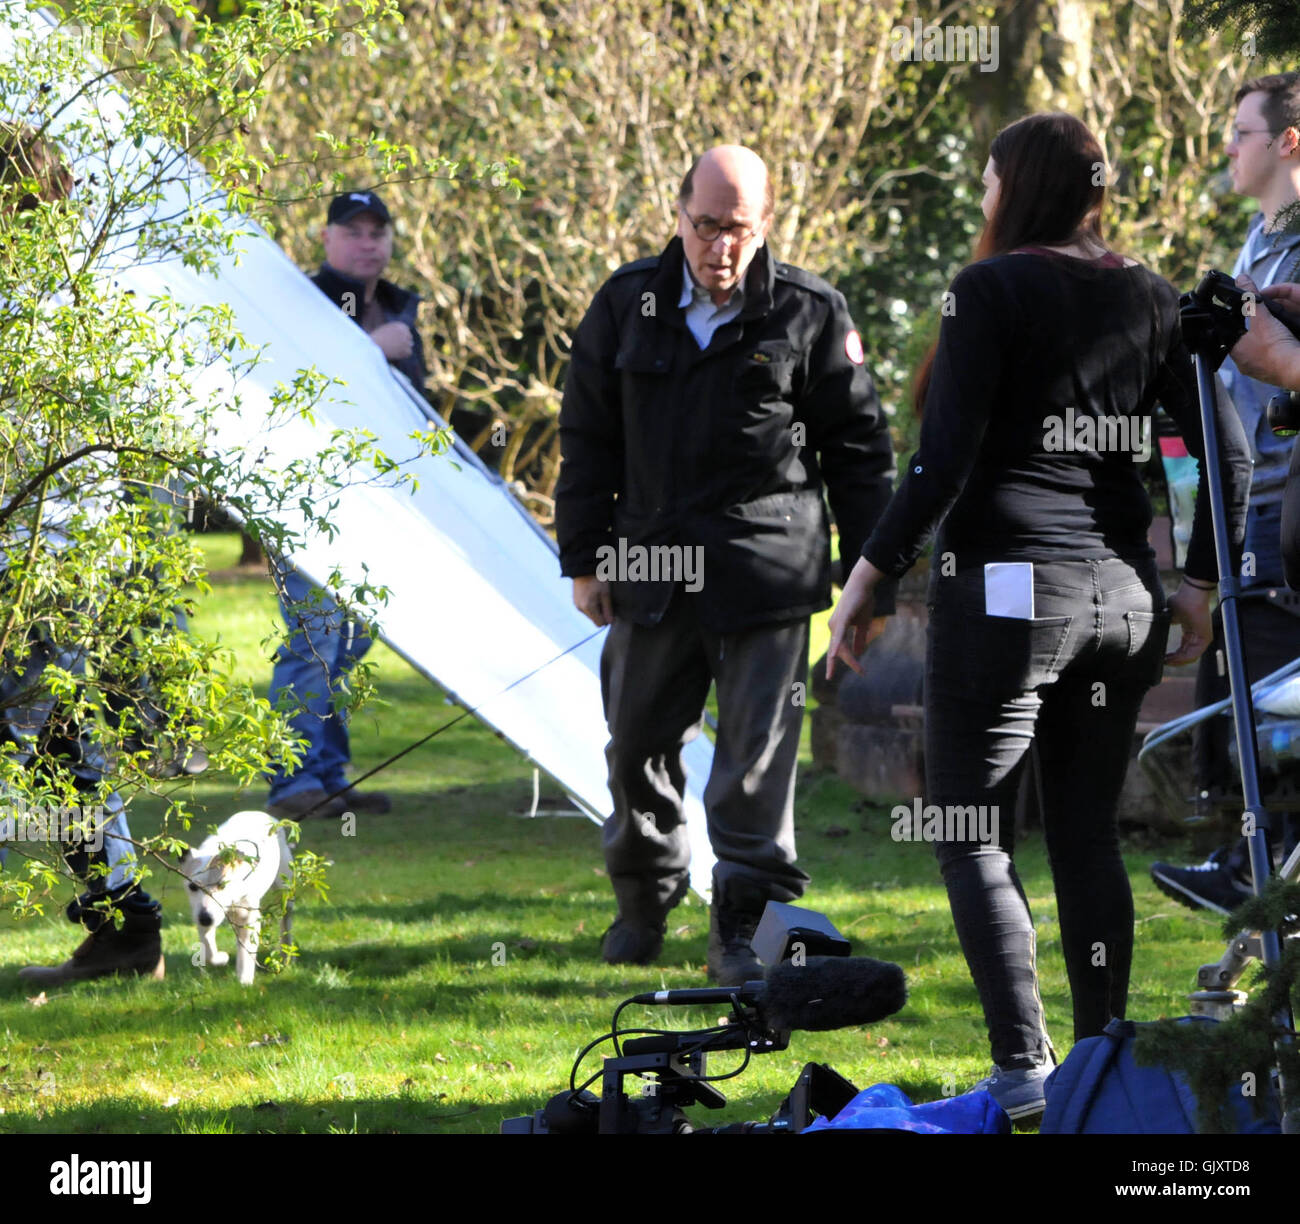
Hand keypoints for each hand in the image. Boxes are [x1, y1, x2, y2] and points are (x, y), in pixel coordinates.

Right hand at [370, 320, 414, 360]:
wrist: (373, 346)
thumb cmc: (376, 338)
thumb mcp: (386, 328)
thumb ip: (395, 329)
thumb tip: (401, 334)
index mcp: (400, 325)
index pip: (406, 329)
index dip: (402, 335)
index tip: (397, 339)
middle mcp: (405, 332)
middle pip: (409, 337)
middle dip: (404, 341)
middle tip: (396, 346)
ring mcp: (407, 341)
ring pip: (409, 345)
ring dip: (404, 348)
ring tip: (394, 350)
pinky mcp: (407, 350)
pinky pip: (409, 353)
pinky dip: (404, 355)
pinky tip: (396, 354)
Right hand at [573, 575, 612, 626]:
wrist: (583, 568)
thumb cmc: (597, 580)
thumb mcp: (605, 594)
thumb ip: (608, 609)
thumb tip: (610, 622)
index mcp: (588, 607)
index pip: (599, 623)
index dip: (606, 618)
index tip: (610, 609)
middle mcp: (580, 608)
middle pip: (594, 619)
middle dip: (601, 613)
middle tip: (604, 600)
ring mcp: (576, 605)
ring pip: (590, 614)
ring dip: (595, 609)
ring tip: (597, 596)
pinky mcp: (575, 601)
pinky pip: (585, 609)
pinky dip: (590, 605)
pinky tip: (592, 595)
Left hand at [826, 557, 888, 677]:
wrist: (863, 584)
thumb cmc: (862, 601)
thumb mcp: (863, 624)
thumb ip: (859, 638)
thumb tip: (858, 653)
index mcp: (838, 629)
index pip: (841, 649)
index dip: (849, 661)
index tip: (861, 672)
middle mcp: (834, 627)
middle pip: (839, 650)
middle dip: (850, 662)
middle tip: (862, 673)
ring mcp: (836, 623)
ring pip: (840, 645)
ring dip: (848, 658)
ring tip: (857, 669)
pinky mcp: (842, 618)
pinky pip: (839, 635)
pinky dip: (837, 645)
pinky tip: (834, 655)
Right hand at [1165, 580, 1214, 666]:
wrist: (1190, 594)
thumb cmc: (1180, 601)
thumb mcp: (1169, 616)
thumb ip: (1163, 623)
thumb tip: (1152, 629)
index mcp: (1190, 633)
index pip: (1183, 650)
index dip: (1172, 656)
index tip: (1160, 658)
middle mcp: (1197, 637)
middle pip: (1186, 655)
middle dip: (1173, 661)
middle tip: (1161, 662)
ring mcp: (1202, 638)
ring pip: (1190, 657)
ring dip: (1177, 661)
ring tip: (1165, 661)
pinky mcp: (1204, 638)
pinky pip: (1193, 654)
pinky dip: (1182, 658)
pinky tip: (1171, 658)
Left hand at [1231, 275, 1299, 387]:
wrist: (1295, 368)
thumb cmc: (1276, 346)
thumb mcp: (1262, 316)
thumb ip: (1251, 298)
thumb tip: (1241, 279)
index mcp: (1236, 352)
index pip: (1230, 337)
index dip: (1237, 326)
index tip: (1244, 319)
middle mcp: (1244, 365)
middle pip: (1244, 345)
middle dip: (1252, 334)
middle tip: (1263, 325)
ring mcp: (1258, 372)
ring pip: (1257, 353)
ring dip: (1265, 343)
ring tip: (1274, 334)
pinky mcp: (1272, 376)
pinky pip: (1271, 361)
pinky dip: (1275, 352)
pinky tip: (1282, 345)